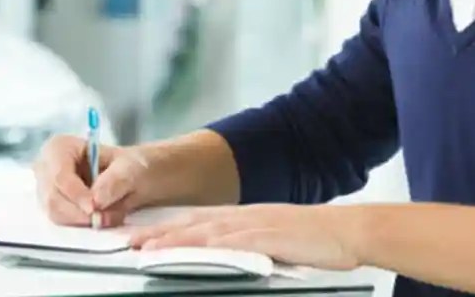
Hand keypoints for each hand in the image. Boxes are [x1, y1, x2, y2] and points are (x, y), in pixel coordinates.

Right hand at [32, 135, 151, 227]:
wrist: (134, 178)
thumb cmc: (130, 166)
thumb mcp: (131, 167)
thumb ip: (114, 181)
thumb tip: (96, 200)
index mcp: (60, 147)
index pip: (59, 174)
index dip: (75, 194)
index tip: (94, 208)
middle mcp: (47, 167)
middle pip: (53, 197)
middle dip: (80, 213)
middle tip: (106, 219)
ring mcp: (47, 189)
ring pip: (55, 213)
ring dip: (82, 221)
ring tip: (109, 217)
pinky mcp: (53, 207)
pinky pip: (61, 222)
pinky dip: (81, 224)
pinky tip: (100, 219)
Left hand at [127, 203, 363, 270]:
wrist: (346, 231)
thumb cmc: (313, 240)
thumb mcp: (272, 240)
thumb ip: (247, 245)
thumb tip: (225, 256)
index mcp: (243, 218)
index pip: (196, 222)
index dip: (166, 229)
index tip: (140, 237)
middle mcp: (243, 217)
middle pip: (192, 224)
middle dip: (159, 233)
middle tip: (128, 242)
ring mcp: (255, 225)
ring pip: (205, 231)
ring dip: (174, 239)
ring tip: (148, 248)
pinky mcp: (269, 236)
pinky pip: (233, 241)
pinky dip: (209, 245)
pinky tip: (192, 250)